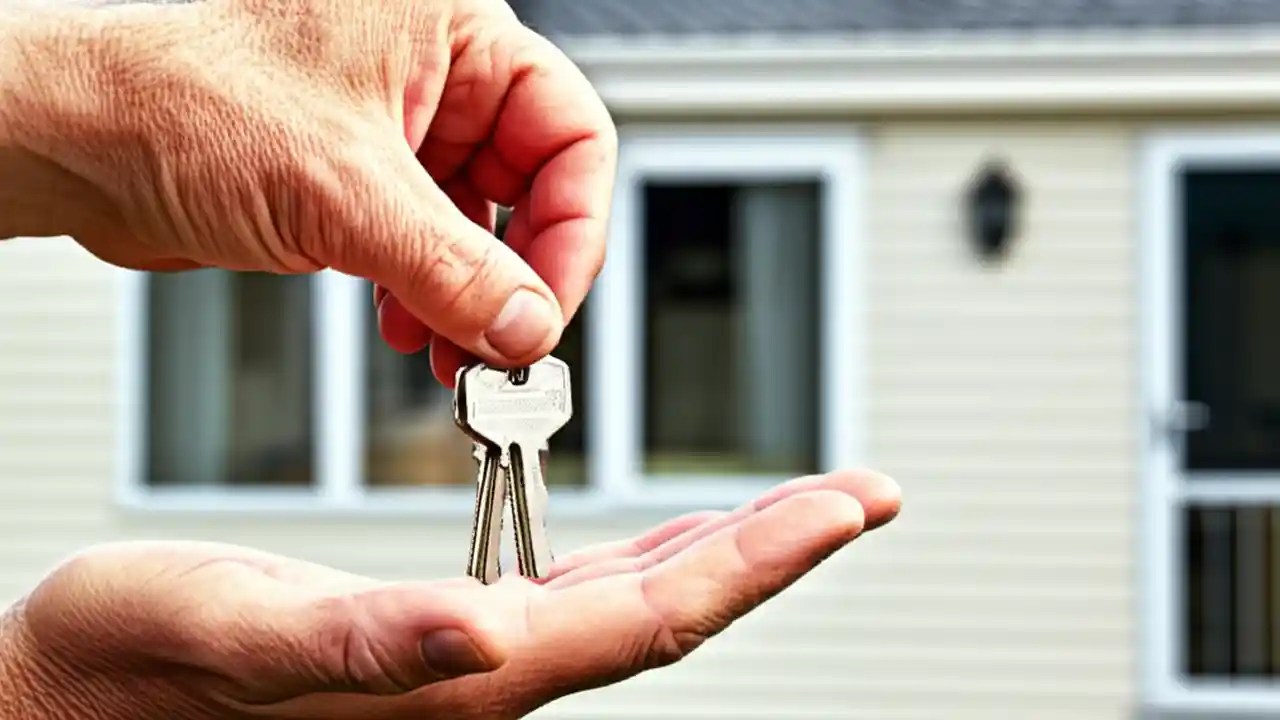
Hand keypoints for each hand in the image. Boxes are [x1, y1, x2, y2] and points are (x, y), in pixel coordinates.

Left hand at [0, 0, 614, 381]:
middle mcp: (430, 71)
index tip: (549, 303)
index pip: (567, 129)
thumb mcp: (346, 192)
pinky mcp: (359, 177)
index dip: (573, 227)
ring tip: (458, 352)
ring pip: (479, 225)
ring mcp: (395, 127)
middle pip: (529, 184)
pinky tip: (413, 328)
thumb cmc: (172, 99)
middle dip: (517, 275)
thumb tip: (528, 325)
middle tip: (507, 342)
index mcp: (450, 27)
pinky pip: (427, 245)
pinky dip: (428, 294)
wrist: (72, 142)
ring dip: (472, 297)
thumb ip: (455, 269)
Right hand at [0, 472, 898, 719]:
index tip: (843, 507)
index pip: (654, 615)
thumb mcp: (233, 636)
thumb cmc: (135, 673)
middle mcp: (487, 674)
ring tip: (797, 509)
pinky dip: (642, 557)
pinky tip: (666, 537)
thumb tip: (472, 633)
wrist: (81, 699)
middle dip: (774, 548)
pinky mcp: (440, 641)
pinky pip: (575, 597)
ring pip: (635, 602)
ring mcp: (471, 662)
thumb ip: (359, 646)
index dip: (760, 559)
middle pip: (671, 608)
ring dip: (725, 550)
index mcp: (464, 674)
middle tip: (859, 495)